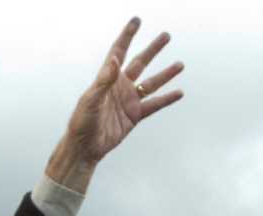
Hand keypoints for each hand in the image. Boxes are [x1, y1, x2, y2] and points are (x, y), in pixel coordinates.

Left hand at [45, 17, 183, 192]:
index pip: (119, 52)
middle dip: (153, 49)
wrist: (85, 147)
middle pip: (140, 63)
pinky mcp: (134, 116)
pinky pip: (154, 105)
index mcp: (107, 79)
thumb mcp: (90, 99)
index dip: (127, 36)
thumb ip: (103, 80)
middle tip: (166, 36)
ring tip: (180, 64)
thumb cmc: (82, 122)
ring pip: (151, 83)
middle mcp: (120, 87)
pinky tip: (179, 92)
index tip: (136, 21)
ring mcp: (128, 101)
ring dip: (165, 74)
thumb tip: (114, 59)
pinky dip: (167, 99)